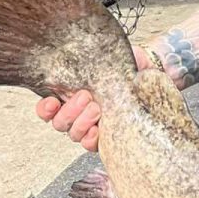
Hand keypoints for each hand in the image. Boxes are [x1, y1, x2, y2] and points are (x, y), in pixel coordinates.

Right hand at [35, 44, 152, 153]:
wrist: (152, 74)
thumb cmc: (126, 65)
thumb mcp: (108, 56)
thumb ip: (92, 57)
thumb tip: (81, 52)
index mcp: (71, 93)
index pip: (48, 107)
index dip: (45, 108)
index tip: (53, 101)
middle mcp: (78, 112)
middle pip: (59, 122)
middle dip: (70, 111)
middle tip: (86, 96)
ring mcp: (92, 126)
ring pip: (73, 134)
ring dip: (82, 122)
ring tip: (97, 108)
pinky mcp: (108, 136)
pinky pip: (91, 145)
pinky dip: (92, 139)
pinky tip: (99, 129)